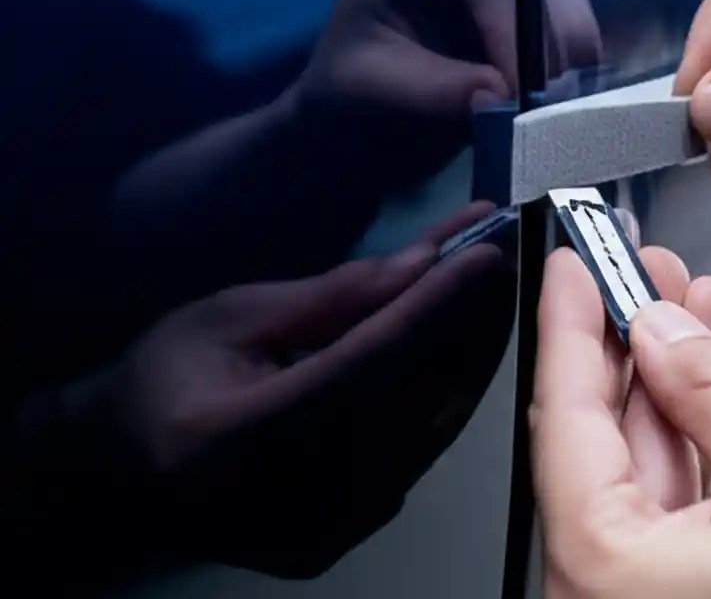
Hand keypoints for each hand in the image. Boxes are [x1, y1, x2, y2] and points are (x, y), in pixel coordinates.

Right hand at [14, 204, 515, 579]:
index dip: (434, 306)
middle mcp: (292, 498)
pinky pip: (415, 459)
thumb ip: (332, 299)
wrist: (121, 474)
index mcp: (243, 434)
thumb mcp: (233, 316)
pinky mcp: (340, 542)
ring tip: (491, 298)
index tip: (486, 254)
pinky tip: (459, 353)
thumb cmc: (166, 378)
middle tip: (502, 263)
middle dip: (468, 324)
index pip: (368, 362)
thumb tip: (421, 264)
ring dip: (467, 360)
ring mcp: (322, 531)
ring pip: (429, 432)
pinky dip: (442, 401)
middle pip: (413, 399)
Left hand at [294, 0, 600, 179]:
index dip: (515, 29)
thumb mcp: (372, 91)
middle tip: (533, 122)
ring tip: (530, 126)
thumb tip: (502, 94)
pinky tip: (541, 116)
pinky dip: (571, 83)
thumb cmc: (352, 96)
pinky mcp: (545, 3)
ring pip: (573, 8)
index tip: (519, 98)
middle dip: (547, 54)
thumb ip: (434, 88)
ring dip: (564, 74)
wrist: (362, 121)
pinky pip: (581, 39)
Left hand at [532, 247, 710, 598]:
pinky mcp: (694, 597)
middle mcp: (618, 597)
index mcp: (616, 574)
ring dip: (669, 380)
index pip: (565, 423)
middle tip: (646, 272)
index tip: (572, 267)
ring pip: (641, 464)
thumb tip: (662, 332)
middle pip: (599, 441)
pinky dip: (695, 431)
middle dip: (631, 345)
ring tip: (692, 304)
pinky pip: (675, 499)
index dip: (570, 329)